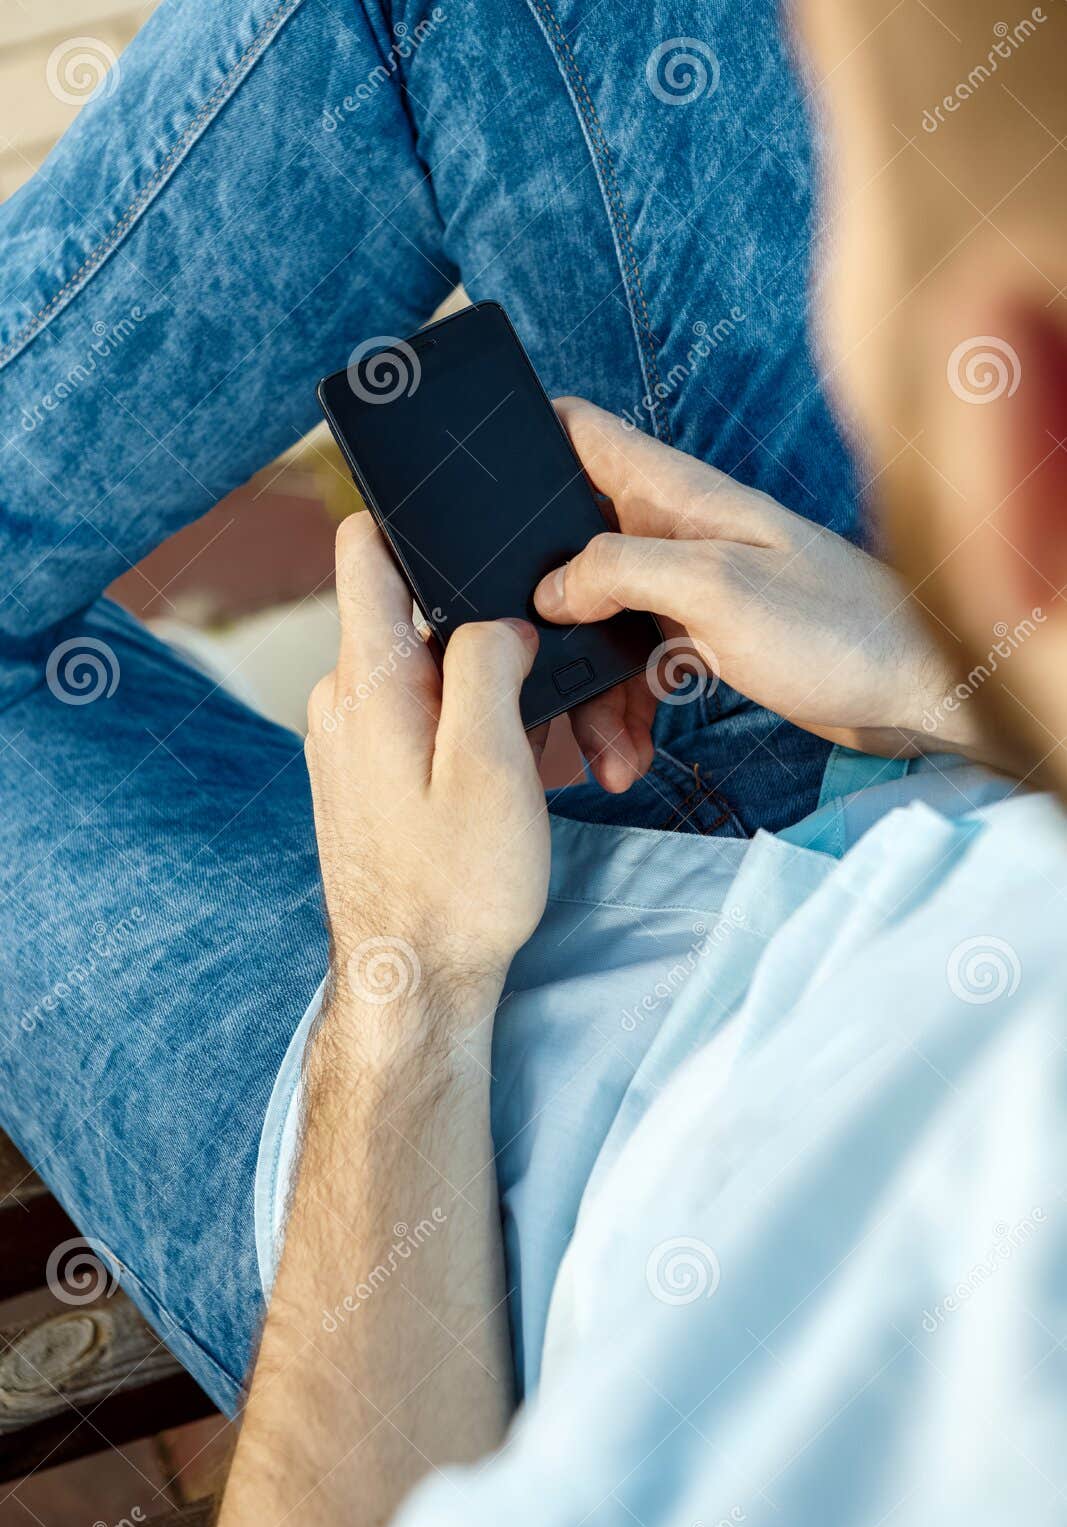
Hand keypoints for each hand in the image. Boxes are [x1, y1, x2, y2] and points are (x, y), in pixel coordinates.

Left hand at [306, 513, 549, 1009]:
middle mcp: (342, 700)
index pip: (365, 549)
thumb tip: (496, 618)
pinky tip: (508, 783)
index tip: (476, 523)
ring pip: (429, 676)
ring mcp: (349, 739)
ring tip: (538, 759)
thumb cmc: (457, 887)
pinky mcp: (365, 774)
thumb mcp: (492, 764)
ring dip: (487, 699)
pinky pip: (423, 722)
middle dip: (489, 641)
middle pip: (419, 617)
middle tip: (553, 693)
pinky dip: (469, 735)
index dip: (416, 519)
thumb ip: (488, 665)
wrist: (415, 982)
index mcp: (366, 680)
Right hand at [538, 398, 973, 764]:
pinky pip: (635, 670)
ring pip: (597, 626)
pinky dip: (625, 713)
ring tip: (596, 752)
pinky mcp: (702, 640)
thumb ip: (622, 572)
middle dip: (537, 609)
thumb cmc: (836, 627)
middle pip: (569, 551)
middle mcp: (672, 533)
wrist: (914, 692)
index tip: (467, 485)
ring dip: (587, 689)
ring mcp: (686, 588)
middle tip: (513, 666)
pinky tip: (626, 757)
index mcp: (674, 496)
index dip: (521, 440)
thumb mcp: (716, 589)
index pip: (580, 435)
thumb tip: (548, 587)